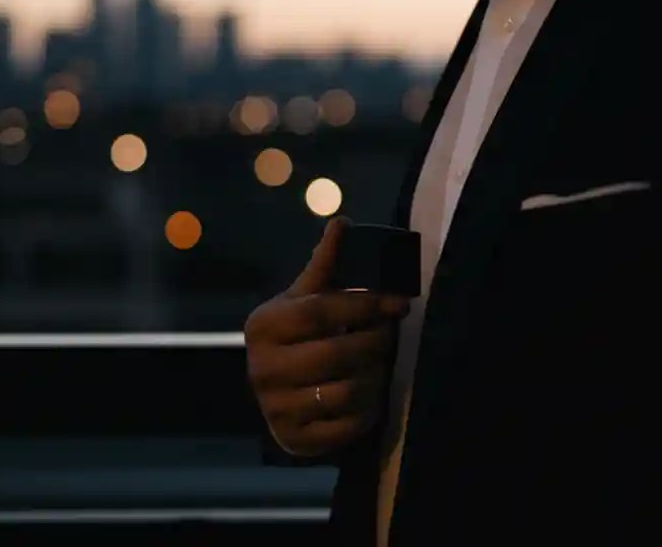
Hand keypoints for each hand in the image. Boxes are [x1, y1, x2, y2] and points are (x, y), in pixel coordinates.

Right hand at [244, 217, 409, 457]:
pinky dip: (367, 411)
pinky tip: (368, 397)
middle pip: (337, 353)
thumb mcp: (303, 301)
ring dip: (374, 378)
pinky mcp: (294, 439)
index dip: (365, 305)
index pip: (321, 311)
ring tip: (379, 366)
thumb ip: (325, 267)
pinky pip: (347, 426)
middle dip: (374, 343)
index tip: (400, 303)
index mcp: (263, 326)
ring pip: (346, 391)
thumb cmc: (296, 338)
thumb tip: (341, 222)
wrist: (277, 394)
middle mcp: (261, 368)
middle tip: (389, 337)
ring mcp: (275, 407)